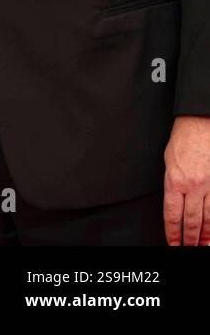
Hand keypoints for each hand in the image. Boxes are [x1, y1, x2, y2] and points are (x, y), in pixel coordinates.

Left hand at [163, 115, 209, 245]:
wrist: (200, 125)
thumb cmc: (184, 140)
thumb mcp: (168, 162)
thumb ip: (172, 183)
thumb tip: (174, 200)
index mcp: (174, 181)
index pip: (172, 214)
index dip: (172, 232)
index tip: (172, 242)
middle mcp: (193, 186)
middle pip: (191, 220)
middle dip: (189, 238)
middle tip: (188, 249)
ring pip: (208, 217)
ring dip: (205, 234)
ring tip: (203, 245)